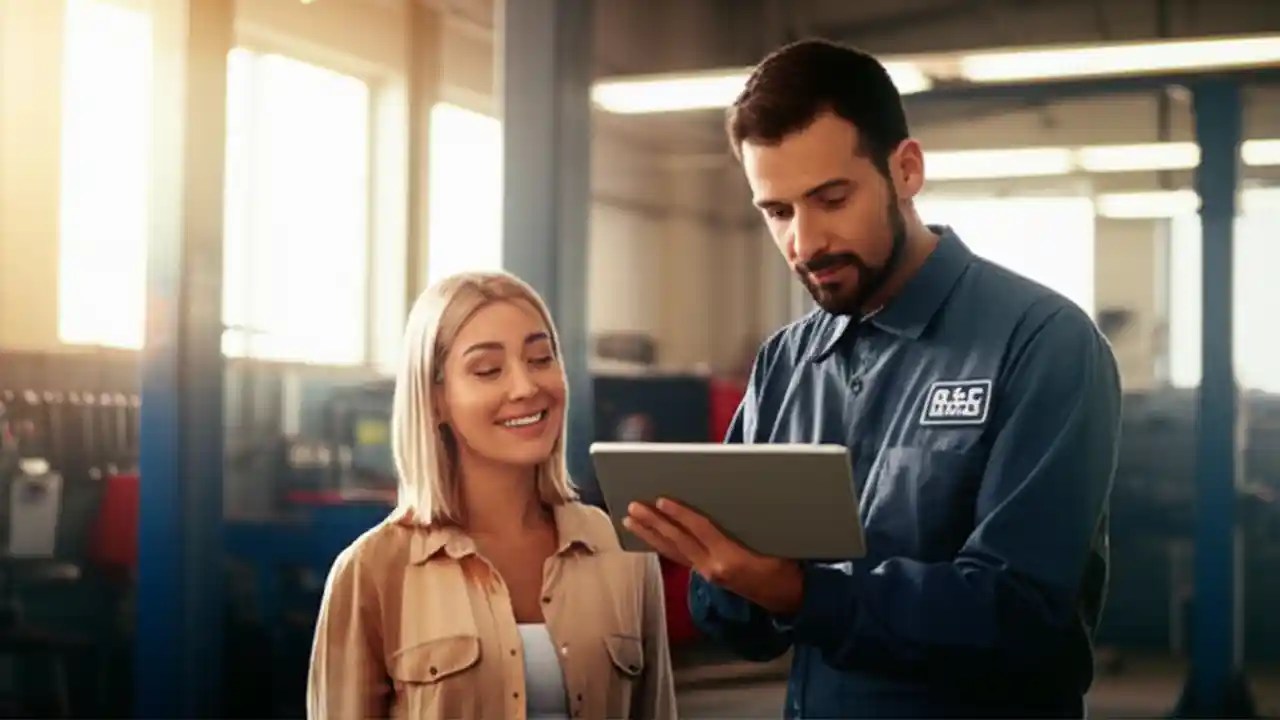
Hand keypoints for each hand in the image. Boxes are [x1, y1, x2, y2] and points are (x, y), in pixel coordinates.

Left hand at [623, 498, 803, 615]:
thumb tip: (730, 499)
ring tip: (630, 521)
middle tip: (633, 507)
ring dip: (650, 534)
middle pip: (678, 541)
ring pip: (673, 551)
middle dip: (654, 523)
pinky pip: (679, 558)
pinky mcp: (706, 576)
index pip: (698, 531)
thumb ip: (748, 526)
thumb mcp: (772, 544)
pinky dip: (662, 546)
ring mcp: (706, 574)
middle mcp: (712, 568)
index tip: (662, 500)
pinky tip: (650, 538)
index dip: (680, 514)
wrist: (789, 598)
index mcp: (729, 560)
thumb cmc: (784, 568)